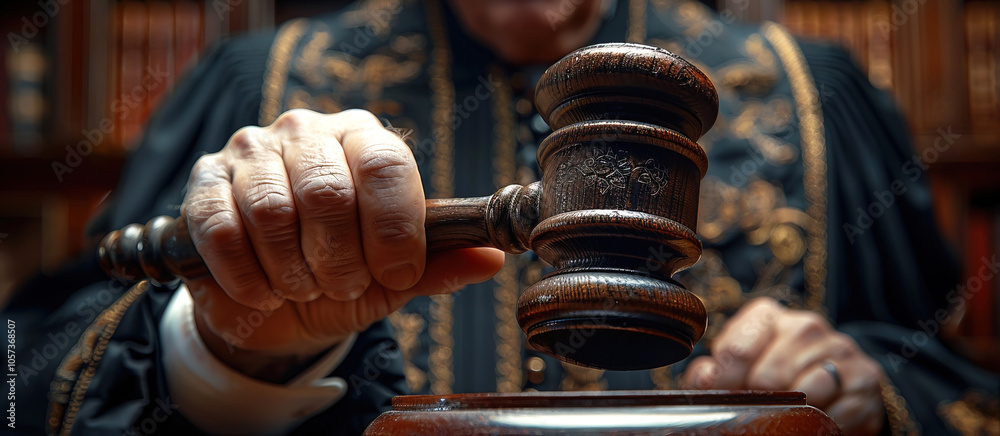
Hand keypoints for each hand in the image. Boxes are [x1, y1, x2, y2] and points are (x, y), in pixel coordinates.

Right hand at [180, 109, 504, 380]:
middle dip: (340, 260)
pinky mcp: (204, 182)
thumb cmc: (342, 277)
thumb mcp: (393, 279)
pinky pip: (222, 229)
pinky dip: (248, 276)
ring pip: (272, 211)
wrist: (276, 306)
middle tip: (342, 286)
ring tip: (303, 287)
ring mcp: (251, 152)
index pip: (385, 164)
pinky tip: (264, 292)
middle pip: (328, 190)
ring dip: (293, 271)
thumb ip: (437, 266)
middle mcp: (308, 132)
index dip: (393, 227)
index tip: (396, 274)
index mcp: (364, 140)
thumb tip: (491, 258)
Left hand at [680, 297, 884, 434]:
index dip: (726, 379)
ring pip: (806, 389)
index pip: (736, 349)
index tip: (728, 391)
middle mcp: (805, 324)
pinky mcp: (865, 375)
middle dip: (762, 397)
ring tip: (794, 404)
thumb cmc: (774, 377)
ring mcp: (839, 347)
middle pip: (768, 375)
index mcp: (767, 316)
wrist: (836, 388)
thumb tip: (705, 377)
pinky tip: (819, 412)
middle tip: (765, 402)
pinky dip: (824, 419)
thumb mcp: (737, 371)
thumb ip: (710, 374)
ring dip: (796, 407)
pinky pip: (836, 409)